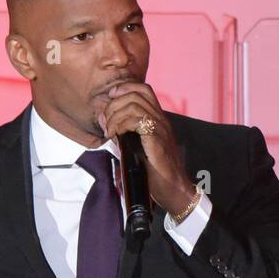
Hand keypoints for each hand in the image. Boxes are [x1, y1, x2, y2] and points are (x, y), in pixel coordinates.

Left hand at [96, 82, 193, 216]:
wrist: (173, 189)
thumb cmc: (155, 172)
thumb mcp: (138, 147)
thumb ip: (127, 135)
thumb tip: (108, 126)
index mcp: (158, 119)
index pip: (143, 89)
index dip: (124, 88)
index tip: (110, 99)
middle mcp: (161, 119)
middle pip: (136, 93)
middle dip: (114, 104)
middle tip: (105, 121)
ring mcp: (160, 128)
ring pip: (134, 105)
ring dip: (115, 115)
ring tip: (109, 131)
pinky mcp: (157, 139)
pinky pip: (137, 120)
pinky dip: (121, 124)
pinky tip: (116, 135)